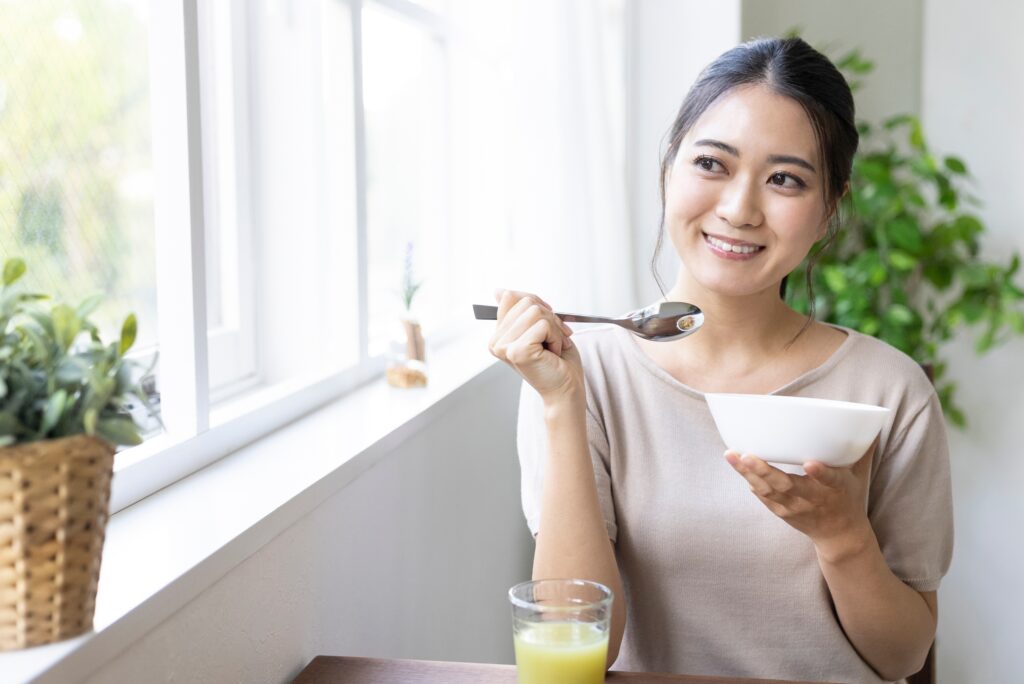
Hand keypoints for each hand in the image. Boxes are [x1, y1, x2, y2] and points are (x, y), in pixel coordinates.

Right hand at [488, 289, 582, 404]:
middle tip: (552, 341)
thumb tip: (499, 291)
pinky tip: (552, 353)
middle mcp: (496, 342)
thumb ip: (519, 310)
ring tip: (552, 348)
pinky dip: (556, 337)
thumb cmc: (557, 362)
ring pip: (536, 311)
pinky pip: (544, 325)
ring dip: (554, 329)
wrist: (566, 390)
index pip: (510, 296)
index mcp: (498, 335)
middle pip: (526, 302)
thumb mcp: (537, 327)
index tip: (547, 325)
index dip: (537, 304)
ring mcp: (505, 347)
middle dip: (549, 318)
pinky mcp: (518, 351)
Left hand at [725, 444, 875, 560]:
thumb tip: (872, 423)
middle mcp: (814, 500)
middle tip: (747, 454)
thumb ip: (862, 450)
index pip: (830, 481)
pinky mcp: (782, 513)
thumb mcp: (859, 476)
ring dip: (748, 474)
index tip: (810, 463)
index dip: (821, 473)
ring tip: (731, 455)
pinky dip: (752, 483)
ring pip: (769, 491)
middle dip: (765, 471)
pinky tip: (738, 466)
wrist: (840, 536)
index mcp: (836, 489)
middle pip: (786, 486)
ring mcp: (795, 508)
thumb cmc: (849, 498)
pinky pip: (764, 498)